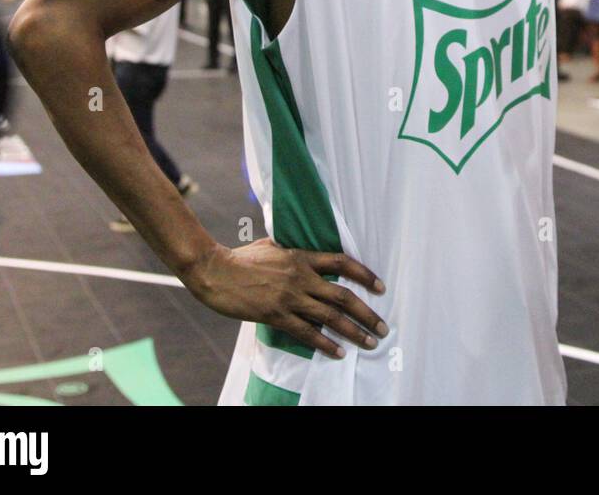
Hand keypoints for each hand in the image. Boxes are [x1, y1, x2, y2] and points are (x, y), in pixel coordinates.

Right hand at [184, 238, 387, 358]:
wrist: (215, 270)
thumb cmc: (241, 257)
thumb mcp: (273, 246)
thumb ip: (293, 251)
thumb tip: (306, 252)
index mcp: (302, 257)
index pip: (342, 263)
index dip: (364, 275)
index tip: (380, 287)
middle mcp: (301, 277)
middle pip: (343, 296)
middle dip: (366, 313)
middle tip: (383, 327)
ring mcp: (289, 297)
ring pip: (330, 317)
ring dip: (354, 331)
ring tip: (370, 342)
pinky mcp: (276, 315)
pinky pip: (306, 333)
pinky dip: (325, 344)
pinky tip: (339, 352)